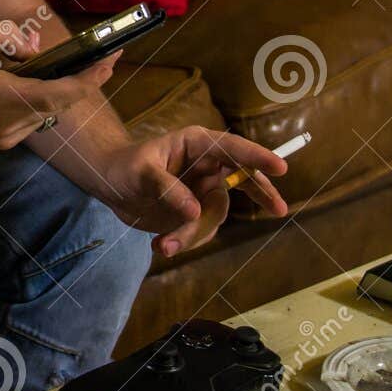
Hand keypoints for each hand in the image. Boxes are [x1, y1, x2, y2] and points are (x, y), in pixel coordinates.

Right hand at [0, 20, 122, 152]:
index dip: (94, 77)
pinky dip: (34, 102)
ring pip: (44, 112)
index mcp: (11, 97)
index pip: (67, 91)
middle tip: (99, 58)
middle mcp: (15, 123)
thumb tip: (34, 47)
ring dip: (55, 91)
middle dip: (81, 80)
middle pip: (60, 102)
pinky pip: (27, 120)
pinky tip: (18, 85)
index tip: (112, 59)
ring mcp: (5, 137)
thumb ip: (5, 35)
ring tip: (53, 67)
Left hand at [97, 126, 288, 257]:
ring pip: (215, 216)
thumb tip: (195, 211)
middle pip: (240, 182)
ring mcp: (203, 192)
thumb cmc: (124, 167)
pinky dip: (184, 242)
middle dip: (260, 195)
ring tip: (164, 245)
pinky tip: (160, 244)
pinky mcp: (195, 214)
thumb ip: (166, 188)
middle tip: (280, 209)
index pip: (232, 148)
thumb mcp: (140, 172)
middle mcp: (206, 167)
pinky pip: (202, 232)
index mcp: (196, 145)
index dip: (257, 157)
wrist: (111, 186)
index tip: (281, 167)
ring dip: (194, 235)